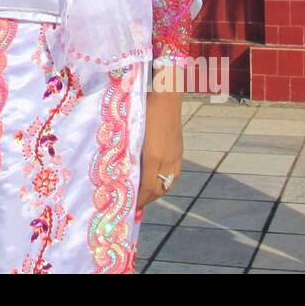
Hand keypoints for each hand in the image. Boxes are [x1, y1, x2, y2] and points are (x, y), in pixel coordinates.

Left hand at [137, 92, 182, 211]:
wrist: (166, 98)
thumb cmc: (143, 110)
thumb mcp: (133, 132)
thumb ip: (131, 152)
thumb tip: (124, 169)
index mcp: (153, 156)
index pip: (146, 187)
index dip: (140, 199)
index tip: (132, 207)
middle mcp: (166, 160)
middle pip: (158, 189)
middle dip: (148, 199)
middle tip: (137, 204)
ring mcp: (175, 156)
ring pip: (168, 184)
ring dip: (157, 192)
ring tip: (147, 195)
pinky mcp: (179, 152)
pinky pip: (173, 174)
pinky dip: (165, 182)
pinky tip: (157, 180)